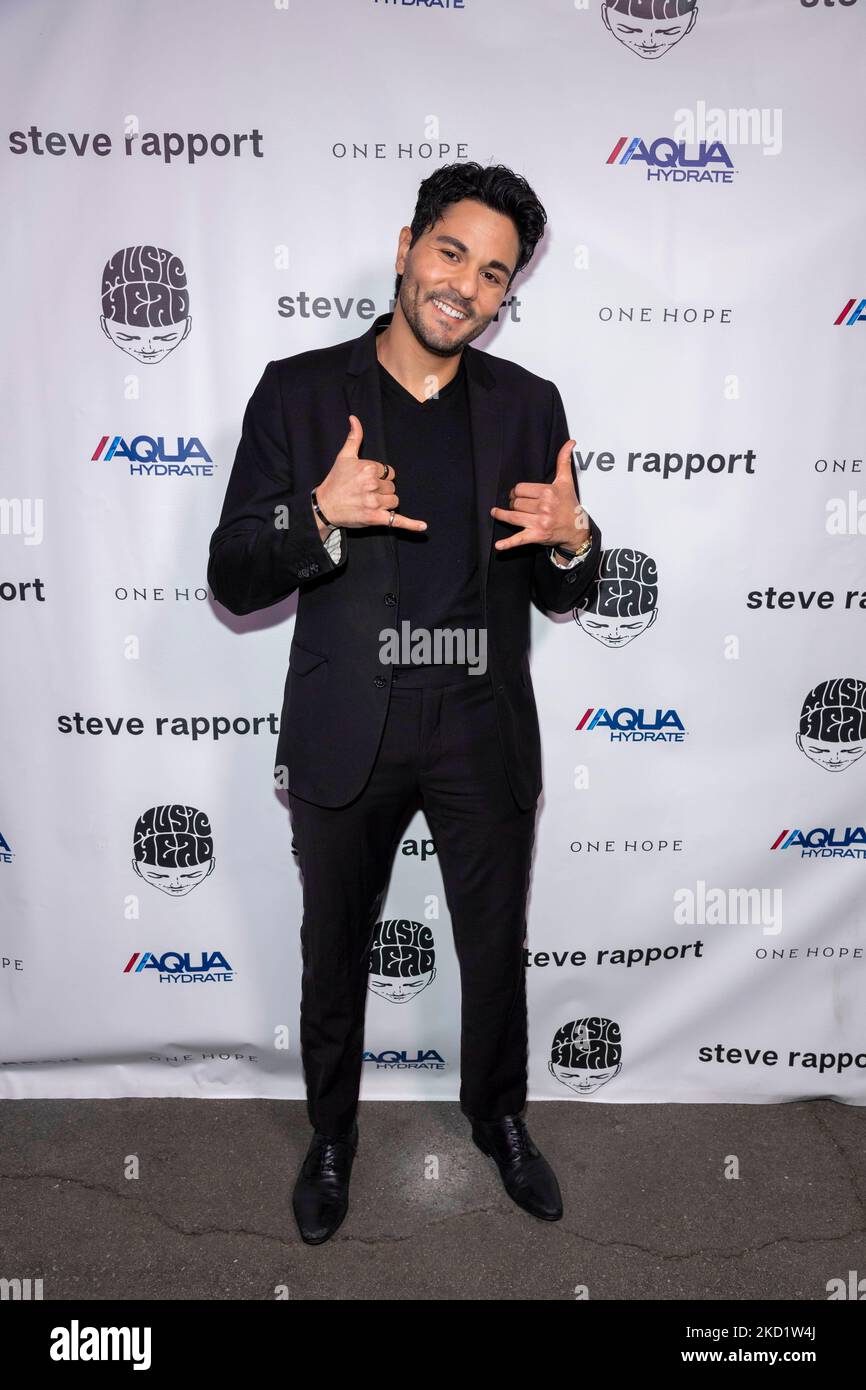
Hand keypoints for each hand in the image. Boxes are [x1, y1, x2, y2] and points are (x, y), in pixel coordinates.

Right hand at [315, 416, 426, 531]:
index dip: (380, 478)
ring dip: (386, 504)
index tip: (366, 482)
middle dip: (382, 491)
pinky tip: (423, 526)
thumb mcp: (344, 457)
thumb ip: (354, 437)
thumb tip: (354, 418)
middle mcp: (372, 484)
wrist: (324, 505)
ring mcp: (374, 502)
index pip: (389, 473)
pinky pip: (396, 520)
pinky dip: (411, 524)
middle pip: (392, 488)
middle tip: (365, 494)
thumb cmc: (335, 481)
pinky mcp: (374, 518)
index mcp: (368, 468)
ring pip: (394, 501)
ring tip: (369, 504)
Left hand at [490, 437, 589, 551]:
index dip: (517, 492)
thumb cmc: (570, 505)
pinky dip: (508, 544)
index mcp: (549, 492)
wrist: (577, 529)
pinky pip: (519, 539)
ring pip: (512, 516)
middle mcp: (544, 507)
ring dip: (502, 515)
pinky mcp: (536, 536)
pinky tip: (498, 546)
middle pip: (516, 502)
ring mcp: (540, 523)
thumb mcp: (566, 482)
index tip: (519, 495)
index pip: (520, 489)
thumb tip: (570, 442)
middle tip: (516, 505)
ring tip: (496, 512)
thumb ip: (564, 461)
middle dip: (514, 503)